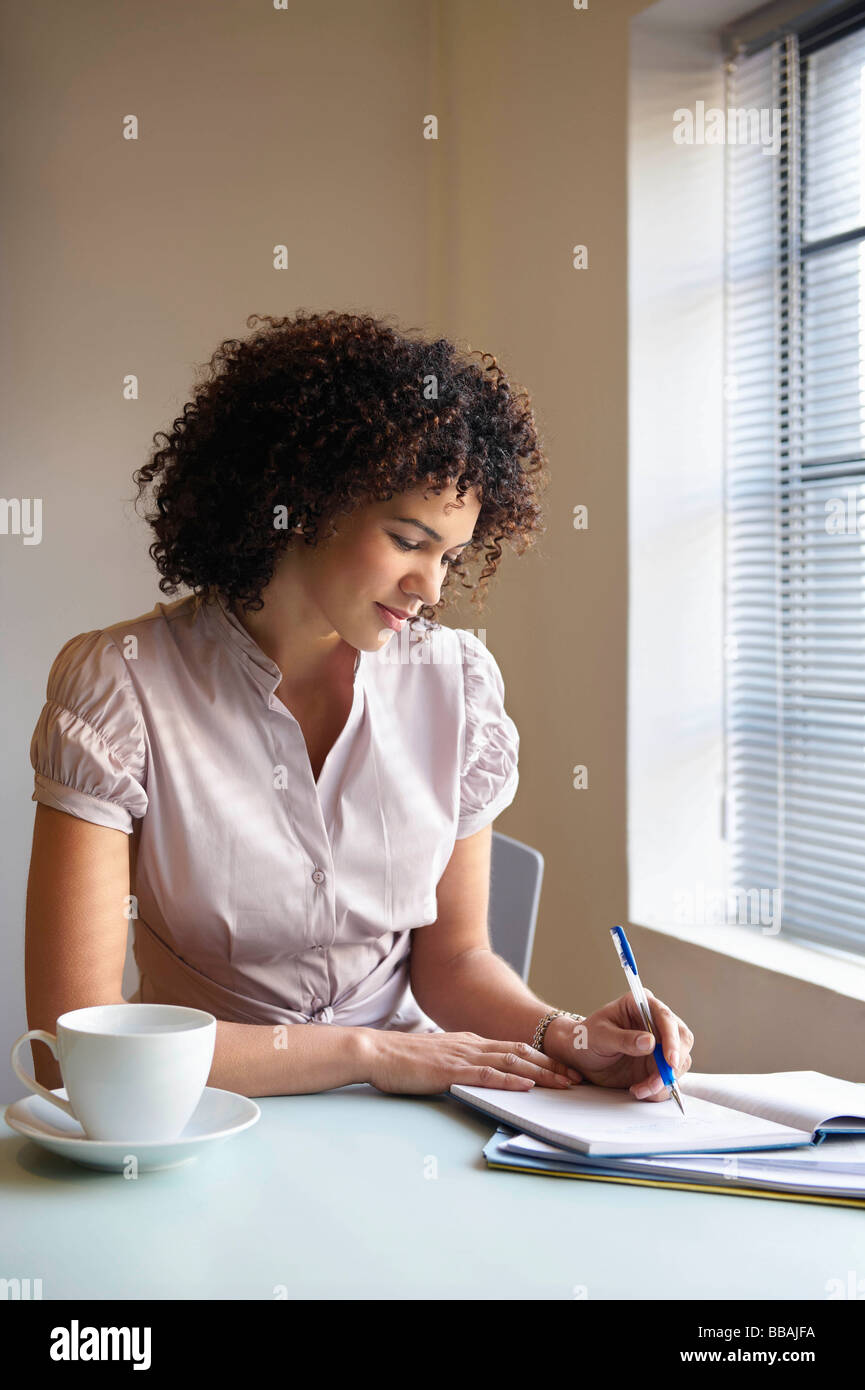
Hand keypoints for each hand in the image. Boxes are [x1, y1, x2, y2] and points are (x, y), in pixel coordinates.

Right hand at [365, 1028, 585, 1096]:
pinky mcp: (451, 1070)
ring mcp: (462, 1055)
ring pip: (512, 1061)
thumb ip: (460, 1063)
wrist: (376, 1052)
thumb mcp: (439, 1058)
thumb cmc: (403, 1060)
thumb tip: (479, 1074)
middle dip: (553, 1065)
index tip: (565, 1069)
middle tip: (577, 1077)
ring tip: (564, 1083)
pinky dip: (510, 1080)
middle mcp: (472, 1043)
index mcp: (470, 1041)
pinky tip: (527, 1086)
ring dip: (541, 1073)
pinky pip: (487, 1074)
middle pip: (522, 1052)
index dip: (543, 1058)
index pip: (515, 1048)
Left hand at [542, 992, 693, 1100]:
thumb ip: (624, 1039)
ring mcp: (660, 1044)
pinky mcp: (658, 1064)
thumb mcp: (599, 1036)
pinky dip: (658, 1089)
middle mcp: (655, 1023)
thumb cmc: (586, 1038)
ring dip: (663, 1080)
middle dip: (673, 1063)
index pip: (666, 1018)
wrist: (580, 1056)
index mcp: (641, 1005)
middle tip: (659, 1081)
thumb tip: (650, 1042)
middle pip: (682, 1040)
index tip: (670, 1060)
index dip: (672, 1039)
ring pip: (678, 1062)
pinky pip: (669, 1078)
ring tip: (639, 1088)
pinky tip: (639, 1089)